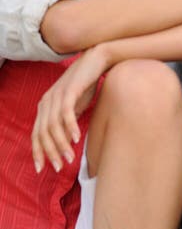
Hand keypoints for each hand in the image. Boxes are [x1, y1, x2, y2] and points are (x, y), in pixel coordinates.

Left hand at [31, 46, 110, 173]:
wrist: (96, 59)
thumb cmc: (87, 83)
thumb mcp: (75, 104)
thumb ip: (68, 119)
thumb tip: (68, 138)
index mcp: (45, 106)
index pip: (36, 134)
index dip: (38, 152)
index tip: (43, 169)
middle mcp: (46, 102)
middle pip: (43, 133)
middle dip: (50, 153)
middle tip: (60, 167)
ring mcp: (56, 96)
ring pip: (53, 127)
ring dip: (61, 144)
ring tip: (70, 158)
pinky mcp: (69, 91)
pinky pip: (66, 114)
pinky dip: (70, 128)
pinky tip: (76, 139)